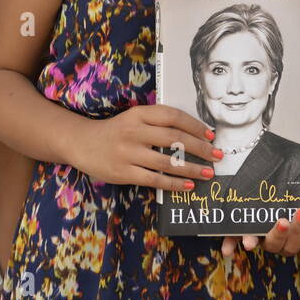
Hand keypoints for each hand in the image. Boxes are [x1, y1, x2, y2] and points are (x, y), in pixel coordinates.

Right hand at [76, 104, 220, 189]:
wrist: (82, 143)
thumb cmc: (116, 131)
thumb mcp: (134, 118)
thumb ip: (157, 122)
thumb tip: (194, 135)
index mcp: (139, 114)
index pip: (173, 116)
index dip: (195, 125)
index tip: (211, 135)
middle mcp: (134, 131)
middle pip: (175, 138)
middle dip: (200, 148)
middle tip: (217, 155)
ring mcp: (128, 152)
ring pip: (167, 161)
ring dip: (192, 168)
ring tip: (208, 173)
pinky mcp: (124, 173)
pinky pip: (155, 179)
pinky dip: (174, 183)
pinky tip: (189, 186)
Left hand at [220, 197, 299, 257]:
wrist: (292, 181)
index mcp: (293, 241)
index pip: (295, 243)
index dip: (299, 231)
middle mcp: (274, 240)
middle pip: (276, 245)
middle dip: (279, 234)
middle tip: (283, 221)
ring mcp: (258, 234)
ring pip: (256, 241)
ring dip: (252, 242)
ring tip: (250, 242)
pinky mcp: (242, 226)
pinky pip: (234, 237)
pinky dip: (230, 243)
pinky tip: (226, 250)